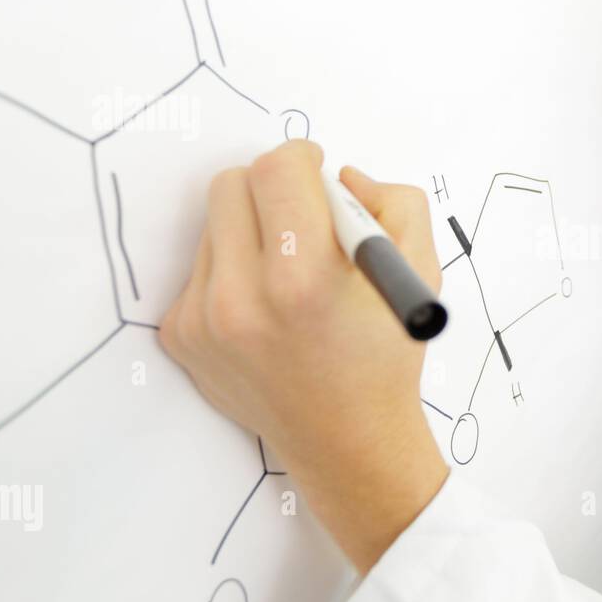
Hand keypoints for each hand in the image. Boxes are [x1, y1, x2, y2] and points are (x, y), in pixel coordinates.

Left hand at [157, 140, 447, 573]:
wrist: (347, 442)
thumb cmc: (385, 356)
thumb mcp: (420, 270)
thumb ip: (393, 202)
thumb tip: (341, 178)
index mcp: (303, 277)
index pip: (276, 170)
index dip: (302, 159)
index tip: (315, 169)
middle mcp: (242, 298)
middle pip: (231, 185)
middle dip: (271, 187)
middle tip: (302, 214)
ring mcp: (203, 320)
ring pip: (214, 226)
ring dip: (251, 231)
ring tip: (289, 275)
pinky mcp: (181, 337)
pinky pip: (200, 270)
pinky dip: (233, 271)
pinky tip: (267, 308)